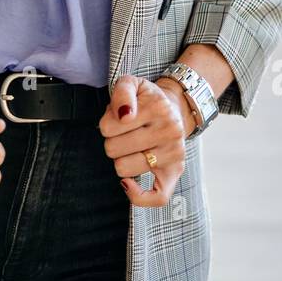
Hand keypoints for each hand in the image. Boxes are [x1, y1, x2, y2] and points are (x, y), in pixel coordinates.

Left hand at [98, 74, 193, 205]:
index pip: (107, 127)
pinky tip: (127, 183)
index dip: (106, 123)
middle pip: (112, 149)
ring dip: (121, 158)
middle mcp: (170, 131)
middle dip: (112, 140)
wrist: (174, 108)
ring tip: (132, 146)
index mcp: (157, 107)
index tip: (117, 118)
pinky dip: (137, 195)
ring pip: (124, 169)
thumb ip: (122, 92)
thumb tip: (125, 115)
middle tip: (125, 132)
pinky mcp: (175, 172)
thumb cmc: (145, 100)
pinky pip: (157, 197)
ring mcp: (174, 154)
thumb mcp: (131, 83)